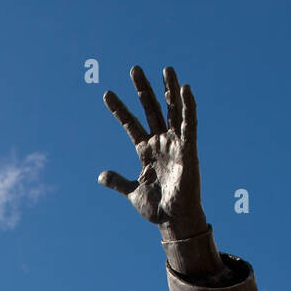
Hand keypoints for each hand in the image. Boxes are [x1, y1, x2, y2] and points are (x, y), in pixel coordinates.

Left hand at [98, 65, 205, 237]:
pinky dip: (188, 107)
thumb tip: (100, 176)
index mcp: (146, 151)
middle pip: (151, 110)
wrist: (173, 221)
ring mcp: (175, 144)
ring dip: (169, 90)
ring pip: (172, 111)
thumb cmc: (157, 208)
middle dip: (143, 90)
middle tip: (134, 69)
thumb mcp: (132, 192)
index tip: (106, 94)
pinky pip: (189, 124)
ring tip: (166, 69)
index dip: (119, 110)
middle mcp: (161, 143)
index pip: (131, 125)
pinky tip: (185, 89)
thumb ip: (117, 182)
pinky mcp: (189, 150)